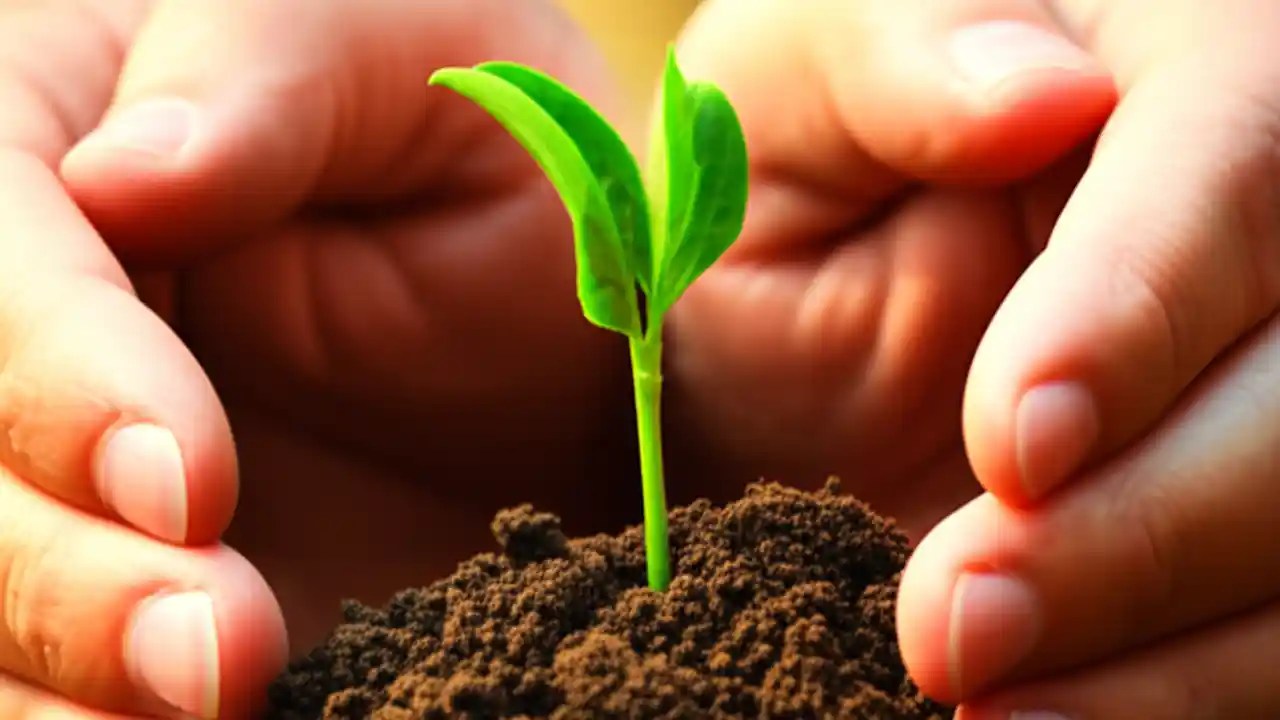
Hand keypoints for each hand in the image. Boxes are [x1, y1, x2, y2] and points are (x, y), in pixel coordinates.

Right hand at [0, 0, 626, 715]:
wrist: (530, 283)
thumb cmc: (469, 134)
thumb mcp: (398, 52)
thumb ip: (267, 79)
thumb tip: (130, 177)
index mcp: (55, 141)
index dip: (60, 382)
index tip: (187, 481)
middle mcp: (43, 312)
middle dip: (66, 573)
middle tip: (220, 653)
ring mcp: (75, 455)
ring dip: (74, 670)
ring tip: (215, 709)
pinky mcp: (135, 567)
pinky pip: (72, 661)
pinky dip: (106, 714)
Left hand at [677, 0, 1279, 716]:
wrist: (793, 277)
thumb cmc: (787, 154)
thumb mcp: (797, 71)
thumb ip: (901, 53)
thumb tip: (1040, 89)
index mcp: (1166, 63)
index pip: (1231, 167)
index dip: (1142, 314)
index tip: (1013, 445)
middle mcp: (1254, 225)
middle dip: (1148, 523)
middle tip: (957, 621)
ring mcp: (1257, 373)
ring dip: (1172, 643)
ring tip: (979, 693)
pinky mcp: (1230, 502)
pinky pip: (1270, 623)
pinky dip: (1178, 693)